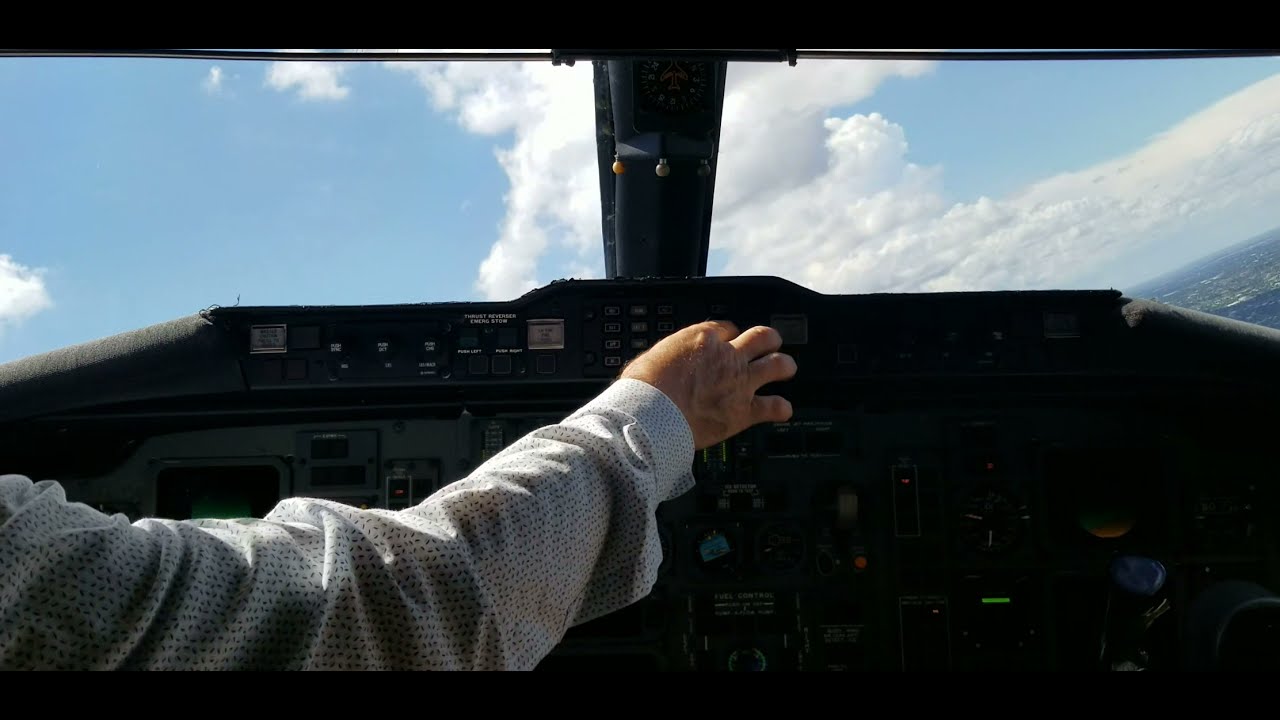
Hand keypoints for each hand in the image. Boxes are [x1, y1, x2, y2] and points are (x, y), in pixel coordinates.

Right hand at [621, 321, 796, 448]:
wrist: (650, 416)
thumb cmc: (643, 390)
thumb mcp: (652, 358)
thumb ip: (670, 358)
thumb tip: (666, 363)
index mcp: (701, 339)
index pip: (726, 328)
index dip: (729, 335)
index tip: (728, 341)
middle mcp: (726, 356)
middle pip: (761, 337)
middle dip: (768, 339)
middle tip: (769, 343)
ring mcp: (740, 382)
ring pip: (777, 364)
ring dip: (784, 365)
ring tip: (786, 368)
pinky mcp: (744, 411)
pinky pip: (773, 407)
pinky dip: (781, 409)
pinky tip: (783, 410)